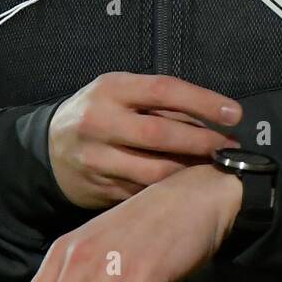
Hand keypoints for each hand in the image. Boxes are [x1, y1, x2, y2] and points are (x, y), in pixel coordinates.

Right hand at [47, 72, 242, 209]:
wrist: (47, 150)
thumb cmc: (98, 113)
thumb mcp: (120, 93)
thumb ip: (158, 103)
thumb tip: (213, 116)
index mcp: (110, 89)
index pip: (163, 90)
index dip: (203, 101)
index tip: (234, 113)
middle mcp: (100, 122)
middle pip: (159, 134)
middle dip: (201, 142)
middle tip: (230, 147)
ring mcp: (97, 159)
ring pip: (153, 170)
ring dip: (190, 171)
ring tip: (214, 168)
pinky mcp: (99, 189)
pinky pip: (142, 193)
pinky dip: (169, 191)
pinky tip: (188, 186)